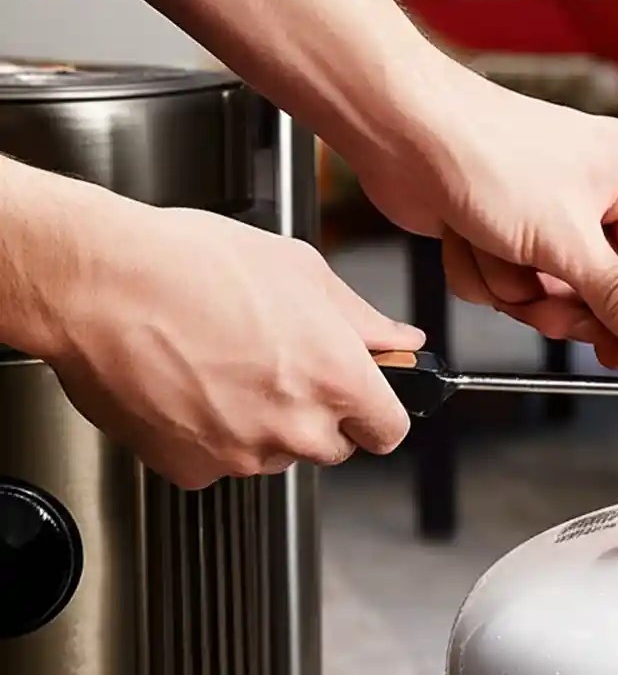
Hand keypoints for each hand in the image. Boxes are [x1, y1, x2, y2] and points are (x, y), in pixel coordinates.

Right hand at [37, 186, 422, 488]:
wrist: (100, 284)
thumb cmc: (192, 266)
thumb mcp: (302, 270)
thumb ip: (363, 319)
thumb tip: (400, 340)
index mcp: (336, 379)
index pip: (389, 430)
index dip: (378, 411)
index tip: (365, 399)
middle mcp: (296, 427)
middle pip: (333, 446)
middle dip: (318, 414)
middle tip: (281, 366)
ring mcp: (242, 455)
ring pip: (274, 454)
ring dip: (263, 424)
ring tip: (226, 364)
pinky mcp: (191, 469)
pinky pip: (218, 463)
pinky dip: (210, 437)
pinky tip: (191, 388)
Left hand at [353, 71, 617, 368]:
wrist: (401, 131)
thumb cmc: (484, 152)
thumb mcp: (566, 240)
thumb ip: (617, 295)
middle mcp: (585, 192)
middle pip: (596, 288)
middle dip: (558, 301)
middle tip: (546, 309)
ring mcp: (538, 214)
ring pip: (543, 294)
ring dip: (510, 285)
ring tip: (494, 250)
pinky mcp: (496, 232)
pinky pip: (502, 286)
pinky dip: (479, 274)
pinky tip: (467, 240)